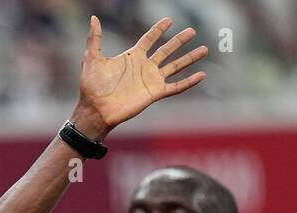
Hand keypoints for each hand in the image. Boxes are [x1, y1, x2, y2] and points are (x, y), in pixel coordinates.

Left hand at [74, 15, 207, 135]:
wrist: (96, 110)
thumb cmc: (92, 87)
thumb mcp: (92, 59)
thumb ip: (95, 38)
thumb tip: (93, 18)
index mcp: (132, 57)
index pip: (149, 39)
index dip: (158, 30)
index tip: (169, 20)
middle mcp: (144, 67)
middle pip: (167, 50)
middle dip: (179, 41)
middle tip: (192, 31)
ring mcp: (151, 80)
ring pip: (175, 66)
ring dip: (190, 58)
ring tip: (204, 49)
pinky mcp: (154, 93)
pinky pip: (176, 87)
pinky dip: (189, 82)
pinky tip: (202, 75)